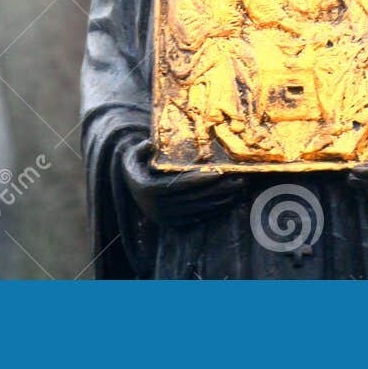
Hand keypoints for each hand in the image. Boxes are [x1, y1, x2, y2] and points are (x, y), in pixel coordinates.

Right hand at [118, 135, 243, 226]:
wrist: (130, 187)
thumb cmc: (136, 165)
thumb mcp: (132, 154)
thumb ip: (141, 149)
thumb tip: (150, 144)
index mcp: (148, 189)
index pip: (179, 184)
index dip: (199, 179)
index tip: (218, 172)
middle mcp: (156, 207)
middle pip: (193, 198)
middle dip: (217, 190)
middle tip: (237, 181)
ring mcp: (164, 217)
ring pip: (197, 209)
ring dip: (219, 201)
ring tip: (237, 191)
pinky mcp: (170, 224)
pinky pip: (195, 218)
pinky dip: (211, 211)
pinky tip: (225, 202)